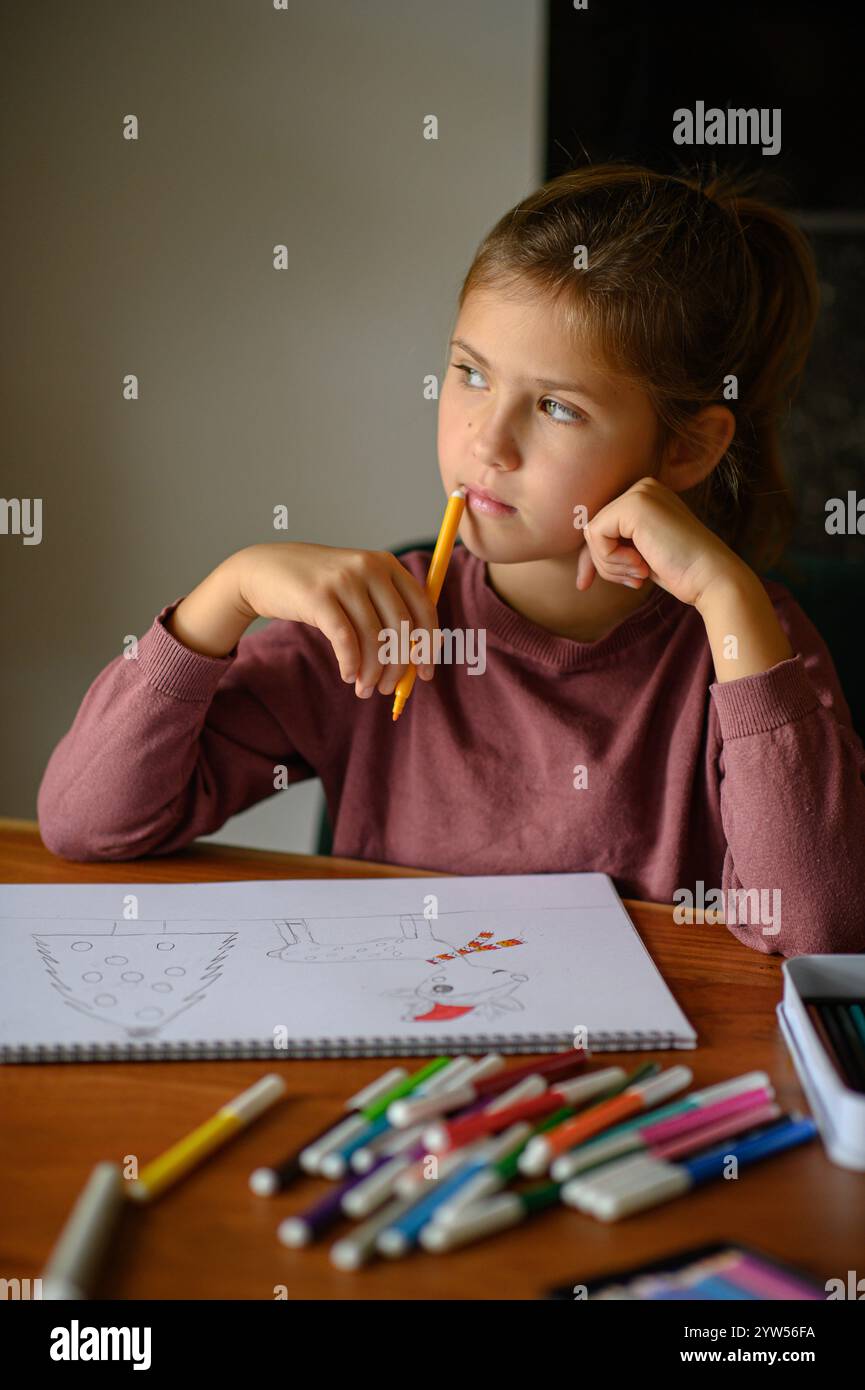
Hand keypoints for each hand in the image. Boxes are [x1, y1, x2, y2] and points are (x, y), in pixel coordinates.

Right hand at [235, 542, 438, 698]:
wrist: (263, 569)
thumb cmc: (318, 588)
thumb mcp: (356, 587)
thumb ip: (385, 614)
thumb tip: (413, 664)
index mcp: (387, 564)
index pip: (423, 608)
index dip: (429, 645)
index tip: (425, 673)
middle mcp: (370, 567)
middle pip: (401, 627)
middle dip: (399, 666)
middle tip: (389, 689)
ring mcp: (344, 580)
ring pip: (374, 638)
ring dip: (372, 672)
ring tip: (364, 688)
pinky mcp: (319, 596)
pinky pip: (346, 641)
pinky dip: (350, 664)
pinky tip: (347, 675)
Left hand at [576, 476, 746, 608]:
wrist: (711, 577)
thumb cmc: (680, 571)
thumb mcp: (638, 556)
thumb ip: (613, 547)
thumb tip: (579, 563)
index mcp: (646, 496)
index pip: (601, 526)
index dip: (592, 558)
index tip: (585, 585)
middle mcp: (643, 487)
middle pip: (593, 529)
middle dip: (604, 563)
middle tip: (635, 580)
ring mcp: (639, 492)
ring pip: (592, 533)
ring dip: (610, 565)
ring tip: (639, 574)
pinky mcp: (634, 504)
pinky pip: (596, 536)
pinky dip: (611, 559)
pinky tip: (641, 565)